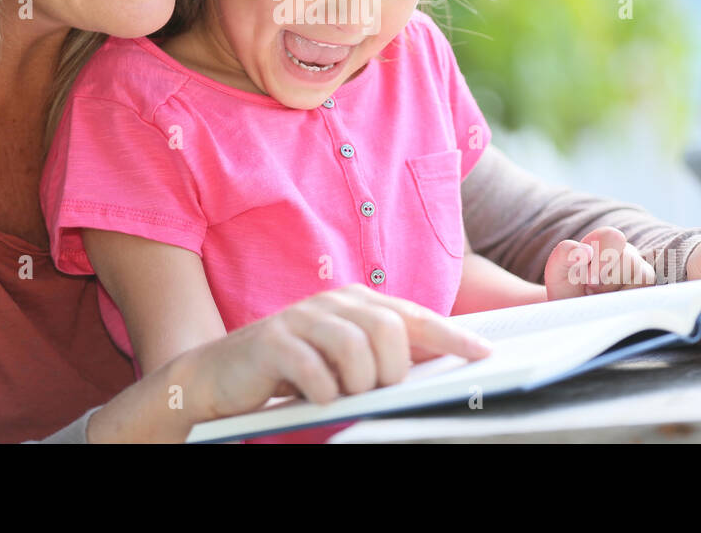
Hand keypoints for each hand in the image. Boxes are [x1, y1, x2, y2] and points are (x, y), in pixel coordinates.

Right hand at [176, 284, 492, 426]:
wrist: (216, 376)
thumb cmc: (289, 371)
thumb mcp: (341, 360)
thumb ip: (380, 356)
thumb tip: (434, 369)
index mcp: (355, 302)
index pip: (414, 315)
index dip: (451, 336)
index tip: (484, 355)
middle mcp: (332, 301)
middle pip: (389, 329)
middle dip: (392, 370)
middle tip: (377, 391)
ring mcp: (301, 318)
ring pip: (356, 348)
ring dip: (358, 384)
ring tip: (343, 396)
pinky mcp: (273, 341)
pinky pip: (316, 371)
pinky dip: (324, 394)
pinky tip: (316, 399)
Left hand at [543, 227, 656, 298]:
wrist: (576, 315)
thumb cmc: (567, 291)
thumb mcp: (557, 273)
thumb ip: (563, 255)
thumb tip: (584, 251)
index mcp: (604, 243)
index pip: (611, 237)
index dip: (601, 257)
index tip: (588, 278)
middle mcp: (627, 254)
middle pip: (629, 259)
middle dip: (607, 280)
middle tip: (592, 292)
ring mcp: (642, 273)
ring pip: (642, 277)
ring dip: (617, 294)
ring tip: (602, 299)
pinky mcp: (650, 293)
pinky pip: (649, 295)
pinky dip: (629, 304)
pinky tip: (615, 307)